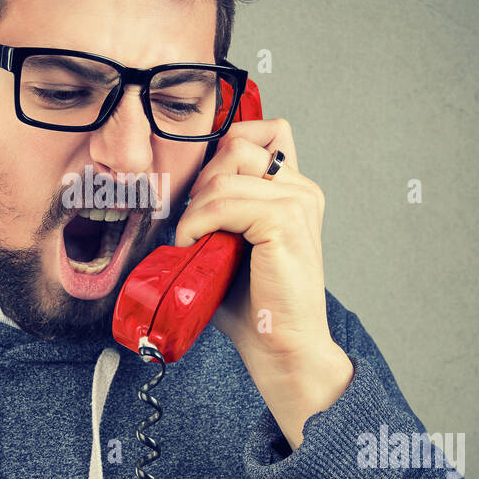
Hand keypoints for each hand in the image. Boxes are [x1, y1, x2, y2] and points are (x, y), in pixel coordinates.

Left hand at [173, 118, 352, 448]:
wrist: (282, 348)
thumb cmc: (255, 305)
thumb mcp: (230, 245)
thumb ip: (217, 210)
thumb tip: (176, 191)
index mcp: (294, 189)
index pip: (260, 131)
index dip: (222, 151)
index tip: (203, 196)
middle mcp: (301, 188)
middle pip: (234, 145)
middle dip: (202, 183)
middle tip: (196, 226)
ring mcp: (297, 200)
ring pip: (223, 175)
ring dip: (195, 209)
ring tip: (195, 242)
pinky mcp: (285, 219)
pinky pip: (221, 202)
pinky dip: (197, 223)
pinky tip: (197, 247)